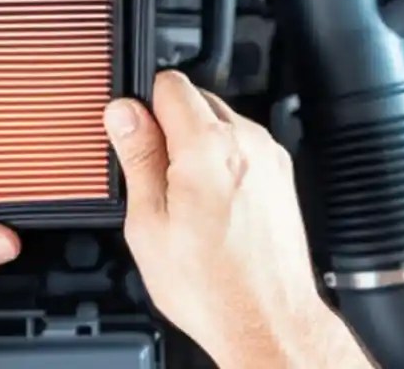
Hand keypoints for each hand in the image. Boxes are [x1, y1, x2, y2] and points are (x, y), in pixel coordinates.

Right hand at [104, 72, 371, 368]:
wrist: (266, 321)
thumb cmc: (212, 287)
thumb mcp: (149, 223)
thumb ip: (136, 157)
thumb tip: (122, 113)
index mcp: (208, 146)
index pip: (169, 83)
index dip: (143, 104)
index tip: (132, 132)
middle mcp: (246, 142)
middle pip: (196, 99)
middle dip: (169, 126)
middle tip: (153, 175)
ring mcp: (269, 158)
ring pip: (220, 123)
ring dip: (196, 146)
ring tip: (183, 199)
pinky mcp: (281, 176)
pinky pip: (241, 148)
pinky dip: (221, 163)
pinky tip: (210, 206)